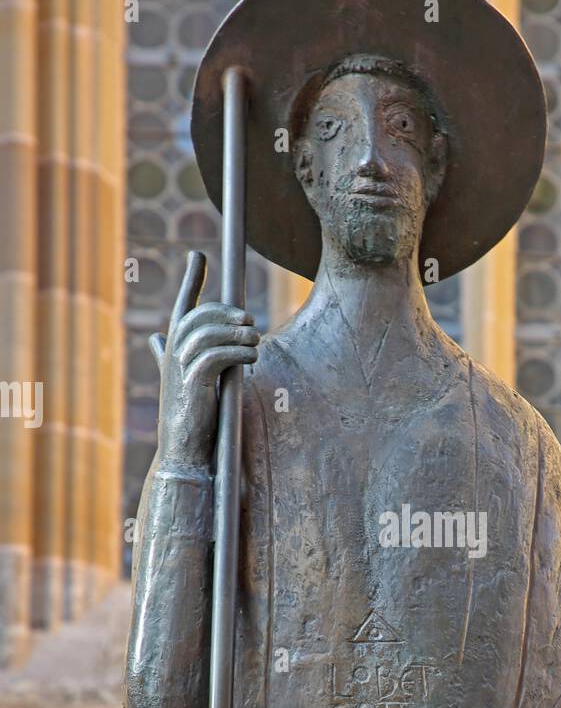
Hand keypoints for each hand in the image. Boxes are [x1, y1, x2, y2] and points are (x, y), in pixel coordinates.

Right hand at [151, 250, 258, 469]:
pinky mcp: (193, 385)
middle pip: (199, 316)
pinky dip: (237, 353)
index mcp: (174, 351)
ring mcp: (181, 369)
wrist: (183, 452)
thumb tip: (158, 339)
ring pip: (208, 334)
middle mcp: (173, 355)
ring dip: (237, 334)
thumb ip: (173, 357)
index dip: (191, 279)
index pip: (182, 307)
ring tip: (256, 340)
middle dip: (226, 312)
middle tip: (250, 319)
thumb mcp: (184, 381)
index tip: (198, 255)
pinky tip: (252, 358)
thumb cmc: (191, 417)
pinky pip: (216, 357)